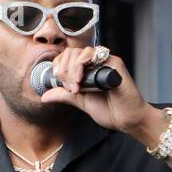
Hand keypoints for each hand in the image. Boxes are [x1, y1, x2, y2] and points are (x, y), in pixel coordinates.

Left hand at [38, 47, 156, 137]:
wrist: (127, 119)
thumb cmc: (110, 110)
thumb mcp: (80, 102)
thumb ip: (64, 95)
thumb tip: (44, 96)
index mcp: (87, 69)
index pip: (66, 57)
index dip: (59, 67)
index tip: (62, 84)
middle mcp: (96, 62)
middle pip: (71, 52)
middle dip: (64, 70)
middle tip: (70, 87)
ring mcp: (105, 61)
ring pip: (80, 52)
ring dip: (72, 69)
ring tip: (76, 86)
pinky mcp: (114, 63)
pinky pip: (94, 54)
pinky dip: (82, 65)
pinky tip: (82, 80)